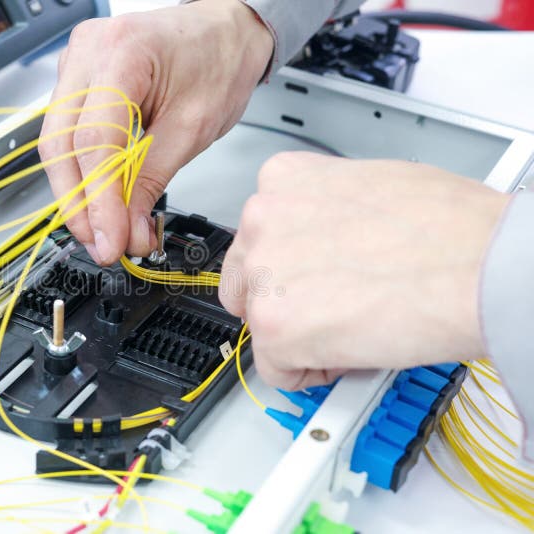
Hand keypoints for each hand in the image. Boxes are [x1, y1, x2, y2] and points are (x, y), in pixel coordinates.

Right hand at [39, 0, 272, 264]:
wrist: (223, 32)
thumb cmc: (217, 61)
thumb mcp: (193, 128)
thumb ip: (152, 180)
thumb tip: (127, 230)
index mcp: (122, 52)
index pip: (95, 140)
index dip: (98, 199)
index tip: (110, 241)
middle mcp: (87, 52)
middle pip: (61, 144)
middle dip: (78, 204)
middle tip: (102, 245)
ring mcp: (77, 64)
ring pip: (57, 143)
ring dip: (77, 193)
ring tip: (103, 231)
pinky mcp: (78, 81)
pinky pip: (68, 134)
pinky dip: (82, 172)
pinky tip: (98, 199)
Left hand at [220, 152, 509, 389]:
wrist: (484, 264)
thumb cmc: (452, 227)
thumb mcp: (371, 187)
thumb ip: (327, 214)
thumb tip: (326, 240)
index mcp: (282, 179)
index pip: (259, 237)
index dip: (294, 267)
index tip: (316, 278)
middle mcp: (262, 218)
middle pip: (249, 282)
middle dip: (286, 302)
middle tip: (332, 309)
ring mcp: (265, 272)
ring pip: (261, 325)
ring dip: (299, 338)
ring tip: (353, 328)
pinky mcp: (275, 325)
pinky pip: (276, 369)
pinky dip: (311, 371)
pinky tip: (352, 351)